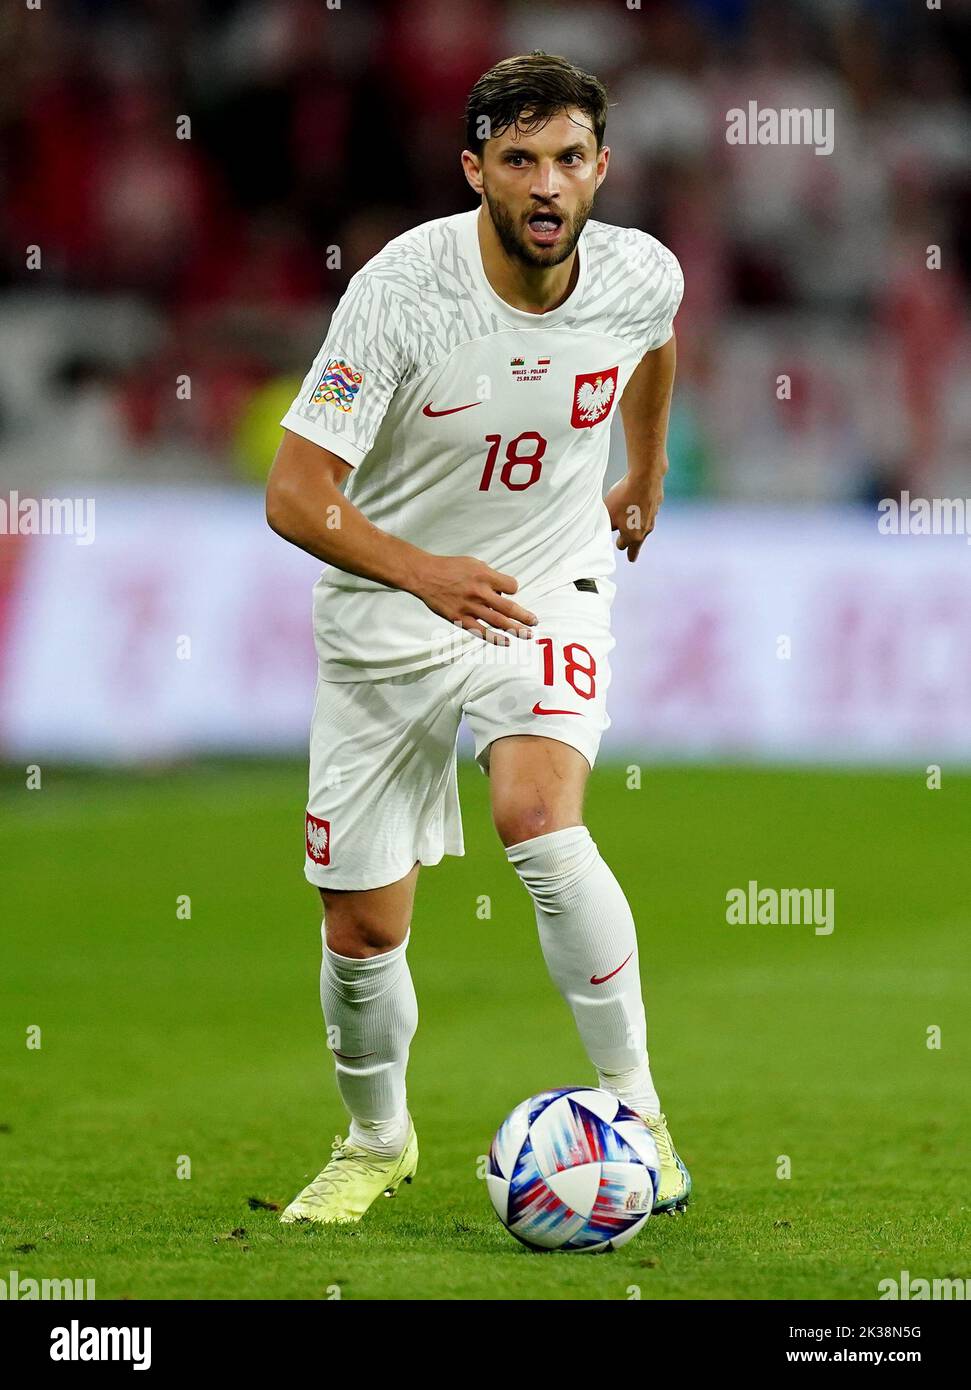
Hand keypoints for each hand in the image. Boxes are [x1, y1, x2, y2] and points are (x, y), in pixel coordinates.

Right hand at [409, 555, 536, 644]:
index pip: (511, 586)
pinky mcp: (460, 618)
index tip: (510, 591)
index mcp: (484, 575)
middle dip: (524, 616)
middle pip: (509, 607)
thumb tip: (501, 588)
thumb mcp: (473, 563)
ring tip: (528, 634)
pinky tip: (506, 642)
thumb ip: (488, 575)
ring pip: (498, 621)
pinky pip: (481, 631)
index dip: (513, 589)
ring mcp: (470, 607)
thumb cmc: (448, 567)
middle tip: (535, 622)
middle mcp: (480, 592)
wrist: (424, 575)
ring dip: (516, 629)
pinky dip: (495, 638)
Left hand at [605, 466, 665, 562]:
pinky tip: (637, 505)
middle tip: (625, 545)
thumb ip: (605, 525)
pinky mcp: (657, 504)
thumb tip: (602, 530)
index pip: (623, 546)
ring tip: (631, 524)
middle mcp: (646, 529)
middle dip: (629, 542)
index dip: (620, 546)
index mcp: (633, 536)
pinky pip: (647, 511)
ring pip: (643, 526)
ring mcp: (653, 517)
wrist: (645, 478)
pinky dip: (642, 510)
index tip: (624, 553)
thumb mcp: (608, 514)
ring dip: (636, 526)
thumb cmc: (624, 498)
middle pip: (636, 540)